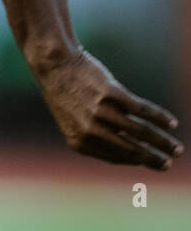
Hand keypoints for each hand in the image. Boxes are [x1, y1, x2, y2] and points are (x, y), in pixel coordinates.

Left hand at [34, 49, 180, 168]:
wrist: (54, 66)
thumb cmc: (66, 94)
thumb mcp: (74, 122)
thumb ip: (97, 135)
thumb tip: (131, 148)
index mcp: (79, 143)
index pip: (116, 157)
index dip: (137, 161)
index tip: (153, 163)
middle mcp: (90, 131)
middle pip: (131, 149)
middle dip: (154, 158)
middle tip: (169, 164)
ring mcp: (101, 112)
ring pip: (141, 132)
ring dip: (162, 142)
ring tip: (176, 149)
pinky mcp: (111, 94)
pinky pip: (142, 110)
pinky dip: (160, 117)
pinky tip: (171, 123)